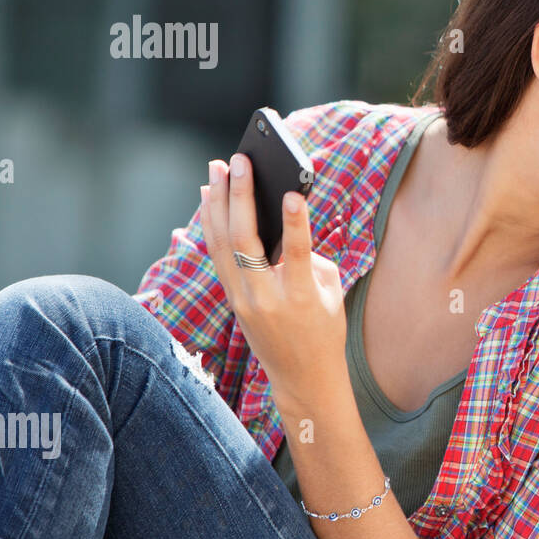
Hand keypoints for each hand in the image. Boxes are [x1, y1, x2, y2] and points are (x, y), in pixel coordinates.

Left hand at [200, 154, 346, 414]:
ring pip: (222, 244)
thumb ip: (309, 257)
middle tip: (239, 161)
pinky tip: (208, 199)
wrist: (303, 378)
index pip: (297, 254)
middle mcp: (265, 297)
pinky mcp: (232, 299)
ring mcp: (243, 299)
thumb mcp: (331, 293)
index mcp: (301, 297)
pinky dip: (211, 223)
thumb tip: (281, 224)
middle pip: (245, 241)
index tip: (293, 193)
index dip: (297, 223)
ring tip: (216, 169)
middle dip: (240, 196)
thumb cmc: (325, 330)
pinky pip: (217, 254)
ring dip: (217, 202)